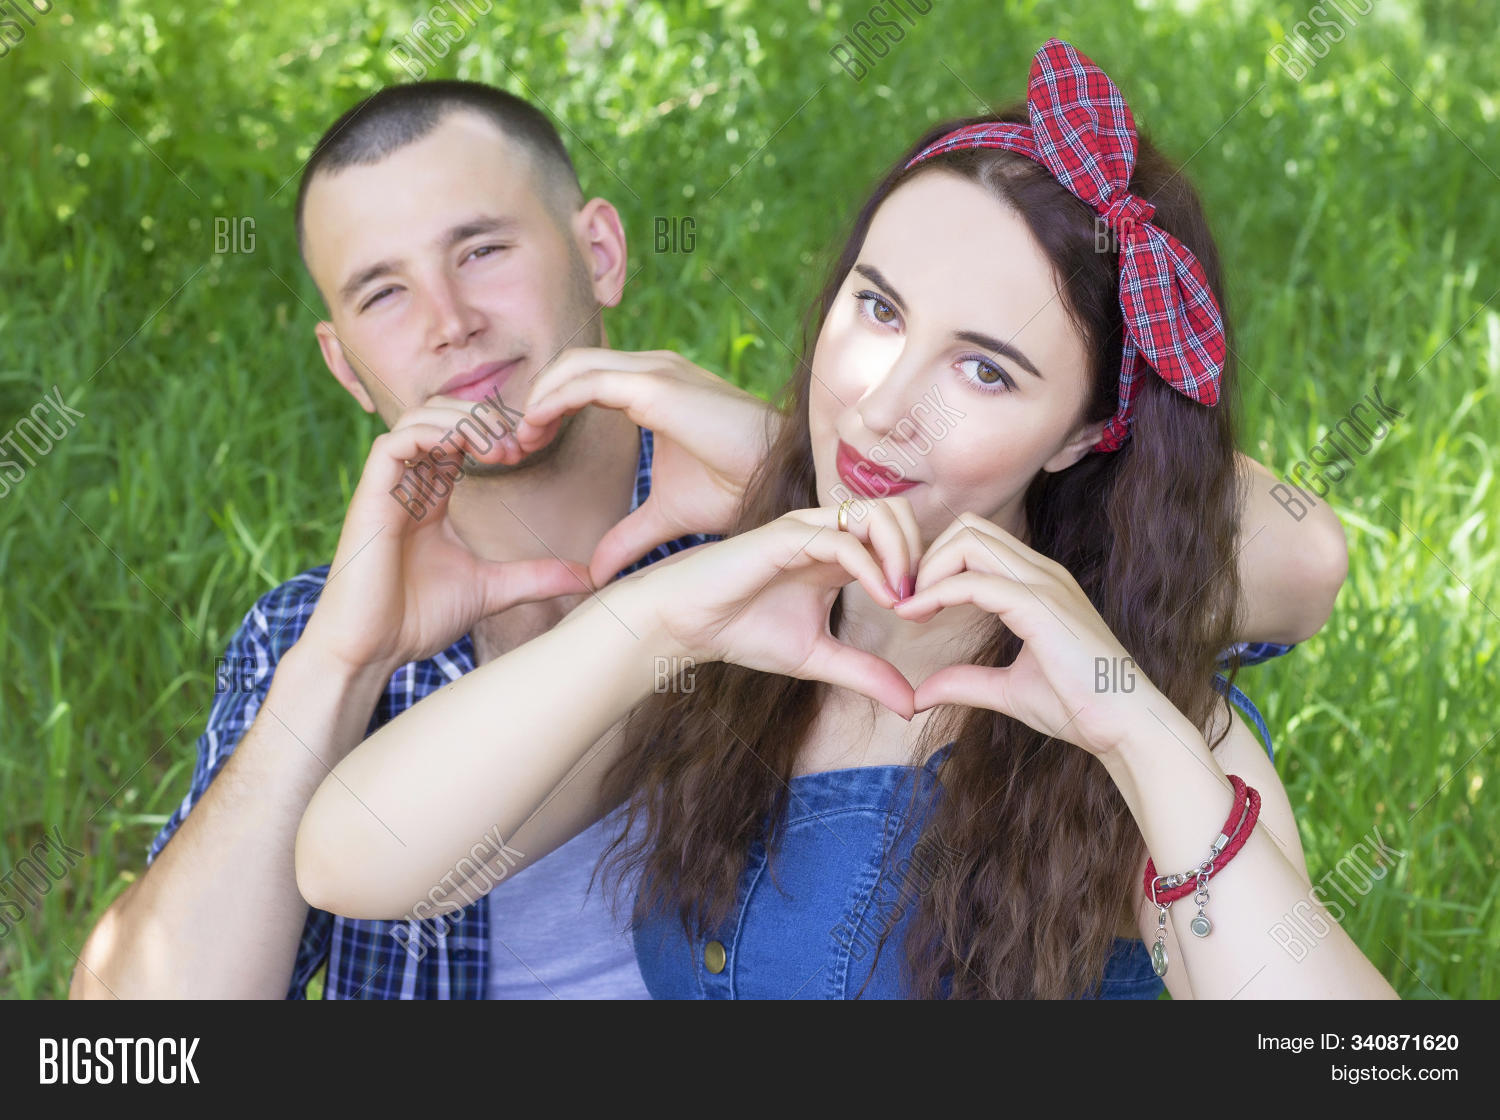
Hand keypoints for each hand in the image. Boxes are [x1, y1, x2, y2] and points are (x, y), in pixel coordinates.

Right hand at [299, 396, 591, 675]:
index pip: (461, 437)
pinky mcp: (370, 496)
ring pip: (420, 417)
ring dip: (465, 420)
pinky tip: (469, 451)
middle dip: (486, 418)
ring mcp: (387, 488)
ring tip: (501, 448)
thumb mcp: (493, 590)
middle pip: (442, 414)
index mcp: (431, 497)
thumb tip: (590, 578)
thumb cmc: (418, 620)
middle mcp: (408, 484)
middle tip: (521, 444)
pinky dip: (434, 433)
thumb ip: (537, 576)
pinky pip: (396, 441)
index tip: (531, 451)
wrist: (371, 652)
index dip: (498, 432)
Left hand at [511, 348, 778, 584]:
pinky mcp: (656, 385)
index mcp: (653, 387)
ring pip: (571, 366)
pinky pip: (585, 381)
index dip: (547, 407)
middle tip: (507, 443)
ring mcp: (655, 371)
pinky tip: (533, 432)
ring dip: (535, 399)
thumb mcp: (667, 516)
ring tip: (515, 440)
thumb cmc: (736, 489)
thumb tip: (596, 573)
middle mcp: (652, 369)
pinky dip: (551, 401)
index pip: (582, 379)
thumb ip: (628, 536)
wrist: (779, 484)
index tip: (523, 448)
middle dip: (533, 398)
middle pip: (569, 365)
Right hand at [626, 503, 917, 717]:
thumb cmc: (744, 631)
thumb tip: (911, 706)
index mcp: (838, 553)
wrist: (686, 625)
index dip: (923, 566)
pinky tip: (885, 600)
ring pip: (877, 514)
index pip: (899, 534)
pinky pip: (842, 540)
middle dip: (922, 551)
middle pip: (899, 511)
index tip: (927, 611)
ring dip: (903, 553)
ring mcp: (807, 530)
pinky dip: (872, 568)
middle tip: (922, 600)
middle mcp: (827, 532)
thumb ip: (864, 673)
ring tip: (905, 599)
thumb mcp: (817, 657)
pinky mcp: (784, 537)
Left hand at [894, 512, 1162, 755]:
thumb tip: (920, 693)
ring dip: (928, 569)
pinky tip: (914, 615)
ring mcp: (1044, 584)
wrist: (1124, 727)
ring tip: (909, 608)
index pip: (977, 540)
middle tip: (905, 600)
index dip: (936, 563)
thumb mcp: (1006, 691)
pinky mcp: (1041, 606)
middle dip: (926, 557)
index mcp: (1038, 583)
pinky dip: (936, 593)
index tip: (911, 603)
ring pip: (969, 541)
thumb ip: (964, 683)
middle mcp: (1042, 573)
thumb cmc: (1077, 707)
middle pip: (968, 528)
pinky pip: (974, 582)